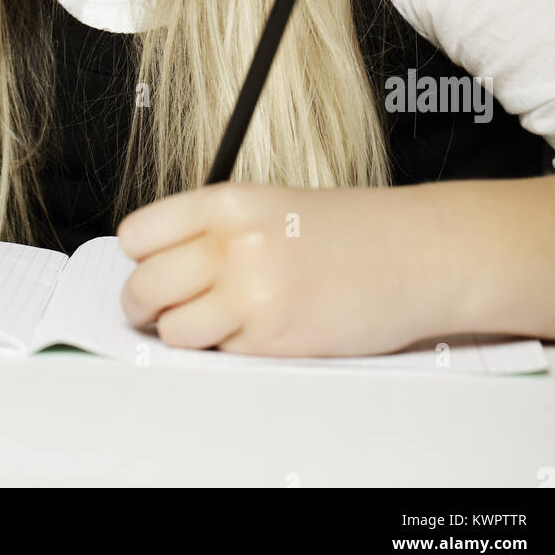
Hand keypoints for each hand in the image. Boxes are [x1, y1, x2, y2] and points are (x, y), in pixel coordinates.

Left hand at [116, 181, 441, 357]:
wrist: (416, 254)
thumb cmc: (351, 230)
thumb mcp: (272, 205)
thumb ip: (215, 227)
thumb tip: (157, 260)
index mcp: (229, 202)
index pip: (139, 235)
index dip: (138, 257)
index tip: (147, 264)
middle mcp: (234, 245)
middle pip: (143, 286)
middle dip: (142, 304)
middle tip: (154, 306)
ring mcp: (251, 295)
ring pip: (170, 329)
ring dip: (180, 331)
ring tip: (207, 321)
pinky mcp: (272, 340)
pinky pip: (216, 353)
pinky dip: (225, 347)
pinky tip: (255, 328)